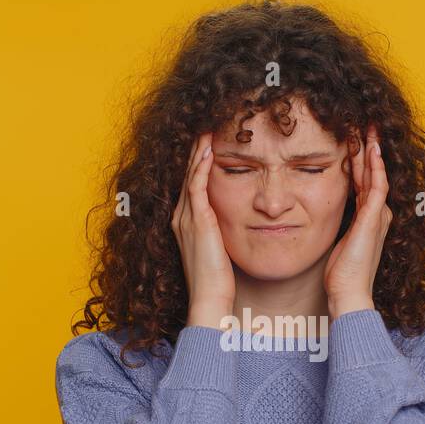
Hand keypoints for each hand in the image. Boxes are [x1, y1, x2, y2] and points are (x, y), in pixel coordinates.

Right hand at [171, 131, 234, 328]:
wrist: (209, 300)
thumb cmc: (218, 282)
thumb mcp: (220, 251)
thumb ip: (223, 233)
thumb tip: (242, 222)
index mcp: (187, 222)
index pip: (193, 182)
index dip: (199, 161)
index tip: (211, 140)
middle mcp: (182, 216)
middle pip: (189, 172)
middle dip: (197, 149)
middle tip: (207, 123)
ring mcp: (186, 218)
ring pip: (191, 174)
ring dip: (198, 150)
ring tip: (207, 127)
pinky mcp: (196, 221)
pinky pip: (197, 185)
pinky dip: (201, 164)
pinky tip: (209, 147)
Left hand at [324, 123, 390, 319]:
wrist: (348, 294)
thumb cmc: (340, 275)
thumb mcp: (336, 242)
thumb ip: (335, 226)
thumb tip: (315, 214)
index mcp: (368, 218)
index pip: (363, 181)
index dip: (358, 160)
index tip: (352, 139)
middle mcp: (377, 214)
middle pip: (372, 173)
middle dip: (368, 148)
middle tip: (365, 124)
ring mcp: (378, 215)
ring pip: (376, 174)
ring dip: (373, 150)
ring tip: (369, 128)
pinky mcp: (374, 219)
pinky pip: (377, 185)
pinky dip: (375, 166)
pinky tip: (371, 149)